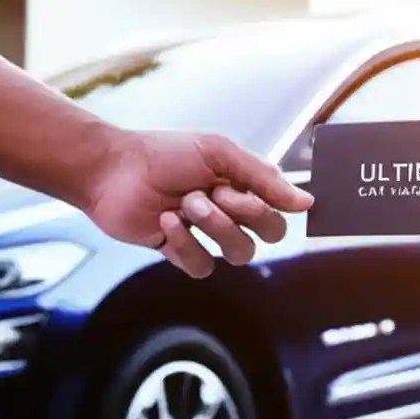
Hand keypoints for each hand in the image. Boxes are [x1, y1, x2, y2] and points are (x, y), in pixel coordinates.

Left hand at [86, 130, 313, 277]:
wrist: (113, 171)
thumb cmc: (164, 154)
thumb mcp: (218, 153)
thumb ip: (263, 178)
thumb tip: (307, 202)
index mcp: (244, 185)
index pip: (279, 208)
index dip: (267, 203)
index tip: (241, 187)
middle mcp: (231, 211)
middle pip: (267, 234)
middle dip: (242, 214)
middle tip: (213, 193)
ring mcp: (206, 234)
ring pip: (239, 253)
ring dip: (215, 227)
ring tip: (186, 205)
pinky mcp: (181, 253)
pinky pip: (203, 265)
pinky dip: (185, 244)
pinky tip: (165, 222)